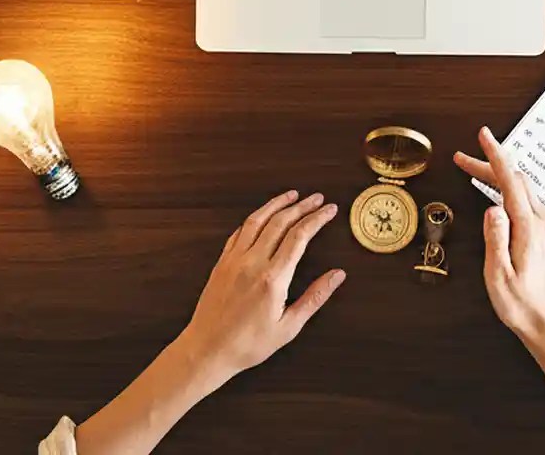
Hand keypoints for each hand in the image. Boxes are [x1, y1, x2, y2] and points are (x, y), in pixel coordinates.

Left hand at [177, 190, 345, 379]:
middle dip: (302, 206)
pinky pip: (238, 232)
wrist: (207, 349)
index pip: (300, 236)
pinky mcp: (221, 263)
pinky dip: (254, 219)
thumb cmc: (248, 344)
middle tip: (317, 198)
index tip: (330, 210)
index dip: (317, 219)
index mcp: (273, 278)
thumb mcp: (289, 327)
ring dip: (276, 204)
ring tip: (292, 195)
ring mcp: (234, 260)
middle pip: (281, 222)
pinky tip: (262, 216)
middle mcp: (252, 263)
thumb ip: (315, 297)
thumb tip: (337, 275)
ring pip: (257, 220)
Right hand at [454, 127, 544, 342]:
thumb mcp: (498, 275)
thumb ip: (495, 239)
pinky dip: (508, 188)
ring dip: (498, 175)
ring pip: (522, 187)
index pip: (510, 181)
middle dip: (489, 164)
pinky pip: (526, 198)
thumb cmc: (519, 303)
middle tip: (463, 158)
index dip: (494, 156)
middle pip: (516, 179)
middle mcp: (542, 221)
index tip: (483, 136)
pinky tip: (496, 191)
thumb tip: (491, 208)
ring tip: (473, 170)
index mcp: (529, 228)